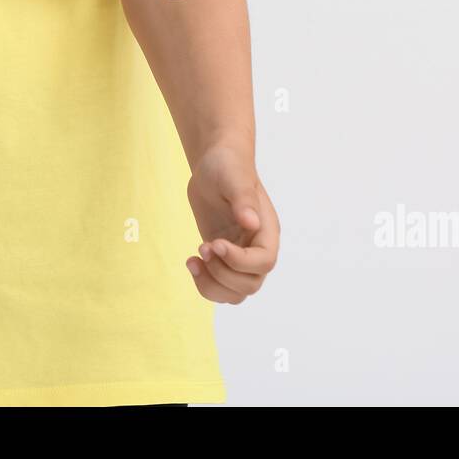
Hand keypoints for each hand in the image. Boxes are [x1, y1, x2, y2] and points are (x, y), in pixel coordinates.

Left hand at [185, 144, 279, 303]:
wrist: (214, 164)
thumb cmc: (228, 166)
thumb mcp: (234, 178)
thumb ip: (243, 200)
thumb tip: (252, 223)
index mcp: (267, 231)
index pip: (264, 262)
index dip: (239, 261)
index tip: (215, 243)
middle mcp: (257, 247)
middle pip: (250, 284)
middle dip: (222, 274)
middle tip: (203, 247)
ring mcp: (240, 255)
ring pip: (235, 293)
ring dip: (211, 285)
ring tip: (194, 261)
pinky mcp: (223, 257)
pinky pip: (219, 286)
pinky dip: (204, 282)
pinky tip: (191, 261)